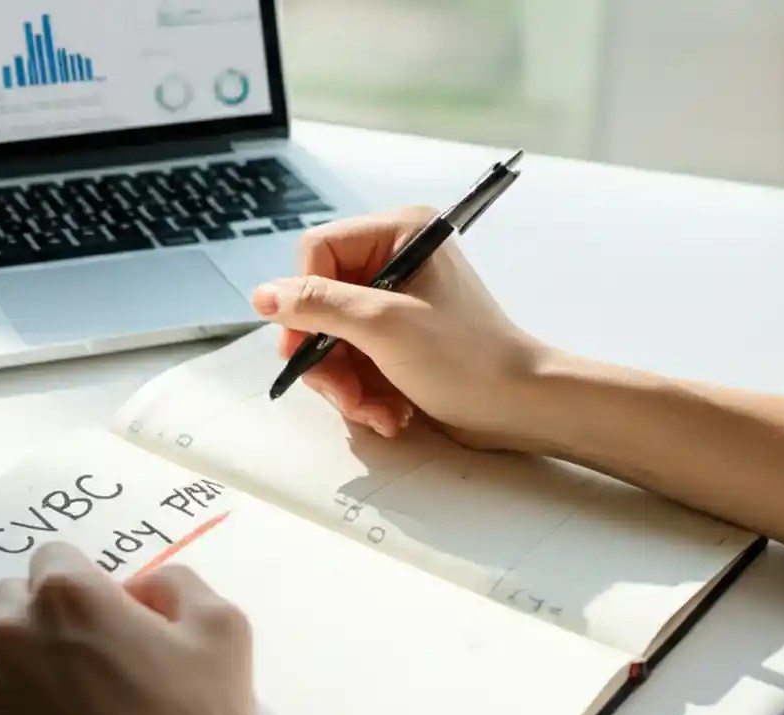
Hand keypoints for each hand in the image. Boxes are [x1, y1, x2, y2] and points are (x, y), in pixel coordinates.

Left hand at [0, 542, 253, 714]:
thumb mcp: (222, 631)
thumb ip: (179, 584)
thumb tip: (144, 586)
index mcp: (68, 596)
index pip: (54, 556)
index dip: (86, 582)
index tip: (108, 614)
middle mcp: (13, 633)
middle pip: (14, 598)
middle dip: (47, 615)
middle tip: (93, 654)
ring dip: (25, 658)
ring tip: (76, 695)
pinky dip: (10, 703)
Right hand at [251, 205, 549, 449]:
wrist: (520, 407)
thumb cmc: (468, 358)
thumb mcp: (383, 326)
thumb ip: (318, 305)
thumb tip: (263, 296)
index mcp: (398, 233)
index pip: (318, 253)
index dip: (304, 301)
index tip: (304, 346)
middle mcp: (394, 260)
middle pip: (320, 302)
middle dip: (328, 357)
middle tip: (345, 392)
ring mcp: (395, 303)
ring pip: (331, 339)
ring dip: (346, 384)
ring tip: (376, 410)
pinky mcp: (397, 340)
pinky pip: (353, 361)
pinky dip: (364, 392)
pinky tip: (390, 412)